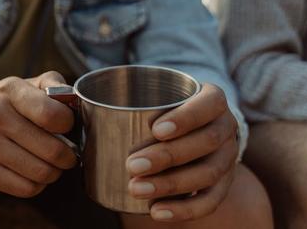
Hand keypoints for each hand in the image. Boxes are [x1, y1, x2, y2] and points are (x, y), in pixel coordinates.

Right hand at [0, 71, 77, 197]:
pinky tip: (34, 172)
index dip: (68, 124)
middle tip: (68, 153)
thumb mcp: (24, 86)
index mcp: (10, 91)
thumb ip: (52, 84)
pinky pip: (27, 189)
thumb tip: (73, 100)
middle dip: (68, 155)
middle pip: (52, 150)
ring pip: (41, 173)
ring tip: (52, 163)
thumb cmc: (4, 105)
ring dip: (55, 171)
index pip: (52, 115)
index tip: (67, 126)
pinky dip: (38, 184)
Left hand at [125, 83, 238, 221]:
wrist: (192, 127)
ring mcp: (228, 157)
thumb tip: (78, 106)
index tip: (155, 129)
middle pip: (206, 142)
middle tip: (132, 164)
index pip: (209, 104)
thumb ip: (127, 98)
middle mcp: (226, 127)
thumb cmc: (163, 108)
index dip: (186, 117)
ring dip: (171, 185)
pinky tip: (157, 211)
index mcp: (213, 99)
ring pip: (208, 173)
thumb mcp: (154, 95)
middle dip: (168, 156)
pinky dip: (184, 209)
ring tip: (137, 189)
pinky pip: (210, 201)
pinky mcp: (223, 183)